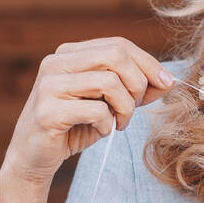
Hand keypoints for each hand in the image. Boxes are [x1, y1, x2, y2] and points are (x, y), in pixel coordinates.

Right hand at [1, 37, 173, 186]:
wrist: (34, 158)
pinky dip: (107, 125)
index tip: (167, 83)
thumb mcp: (110, 105)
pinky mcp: (48, 112)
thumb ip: (135, 90)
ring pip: (109, 82)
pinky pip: (96, 111)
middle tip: (133, 109)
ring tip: (118, 123)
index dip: (148, 63)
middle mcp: (56, 62)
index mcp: (70, 54)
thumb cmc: (74, 127)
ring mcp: (49, 85)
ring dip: (125, 108)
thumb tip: (169, 81)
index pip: (119, 45)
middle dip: (137, 84)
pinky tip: (100, 131)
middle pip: (116, 55)